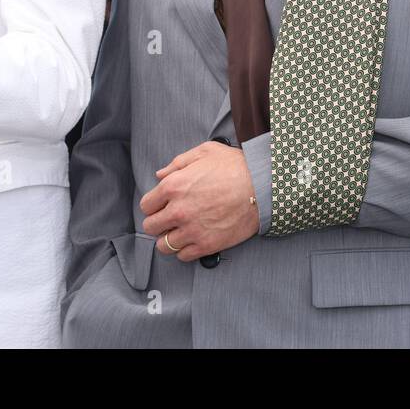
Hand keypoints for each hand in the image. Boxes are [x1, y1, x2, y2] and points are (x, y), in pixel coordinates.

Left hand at [140, 141, 258, 261]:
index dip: (154, 204)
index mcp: (174, 186)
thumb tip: (161, 175)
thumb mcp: (205, 152)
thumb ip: (178, 162)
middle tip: (170, 219)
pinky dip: (185, 250)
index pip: (146, 205)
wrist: (262, 186)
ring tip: (180, 231)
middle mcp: (178, 210)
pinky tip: (194, 239)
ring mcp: (191, 230)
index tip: (163, 205)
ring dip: (169, 238)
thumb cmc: (235, 166)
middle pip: (151, 227)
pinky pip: (183, 256)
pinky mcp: (206, 245)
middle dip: (158, 222)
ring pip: (163, 245)